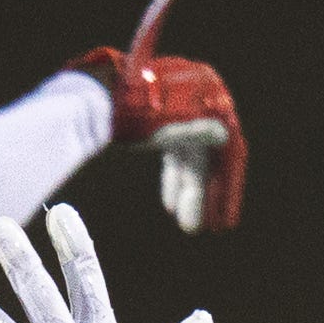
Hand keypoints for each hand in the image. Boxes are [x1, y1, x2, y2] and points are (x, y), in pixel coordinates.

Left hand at [69, 0, 243, 232]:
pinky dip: (174, 177)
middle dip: (206, 195)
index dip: (228, 189)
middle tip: (202, 228)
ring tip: (186, 224)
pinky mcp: (162, 116)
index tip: (224, 222)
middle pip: (210, 156)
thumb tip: (228, 137)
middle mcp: (200, 98)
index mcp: (209, 94)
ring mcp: (180, 107)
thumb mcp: (170, 126)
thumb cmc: (132, 111)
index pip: (229, 149)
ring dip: (190, 191)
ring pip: (192, 157)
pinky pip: (176, 152)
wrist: (94, 97)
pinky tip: (169, 204)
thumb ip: (200, 133)